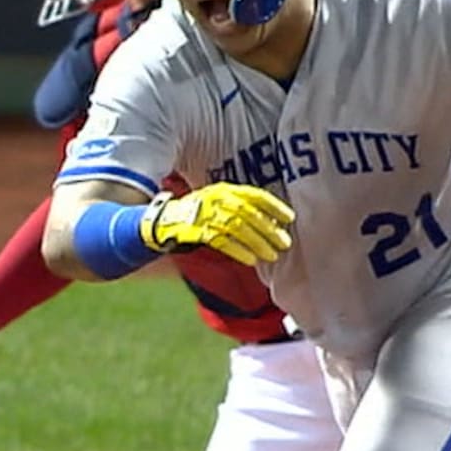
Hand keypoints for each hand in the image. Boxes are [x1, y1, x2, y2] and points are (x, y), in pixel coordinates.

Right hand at [141, 182, 294, 265]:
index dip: (274, 206)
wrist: (161, 221)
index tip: (290, 218)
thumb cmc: (194, 214)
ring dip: (257, 243)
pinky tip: (251, 261)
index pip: (255, 195)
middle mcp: (216, 199)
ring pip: (238, 229)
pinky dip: (238, 251)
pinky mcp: (196, 231)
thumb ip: (238, 209)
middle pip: (249, 214)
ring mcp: (206, 214)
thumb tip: (268, 224)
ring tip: (271, 255)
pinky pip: (221, 242)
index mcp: (224, 189)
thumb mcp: (217, 203)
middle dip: (269, 229)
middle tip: (285, 243)